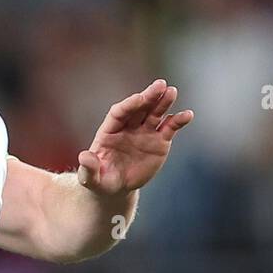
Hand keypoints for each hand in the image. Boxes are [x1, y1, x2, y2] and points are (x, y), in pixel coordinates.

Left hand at [77, 79, 192, 194]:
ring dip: (163, 102)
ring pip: (154, 113)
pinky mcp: (159, 141)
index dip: (129, 105)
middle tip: (160, 84)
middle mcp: (128, 127)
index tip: (140, 98)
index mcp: (109, 131)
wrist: (117, 187)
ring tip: (172, 92)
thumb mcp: (91, 179)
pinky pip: (169, 128)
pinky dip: (178, 121)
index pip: (119, 112)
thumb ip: (88, 168)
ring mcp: (144, 132)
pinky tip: (188, 115)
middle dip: (148, 96)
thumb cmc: (100, 181)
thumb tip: (84, 156)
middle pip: (139, 108)